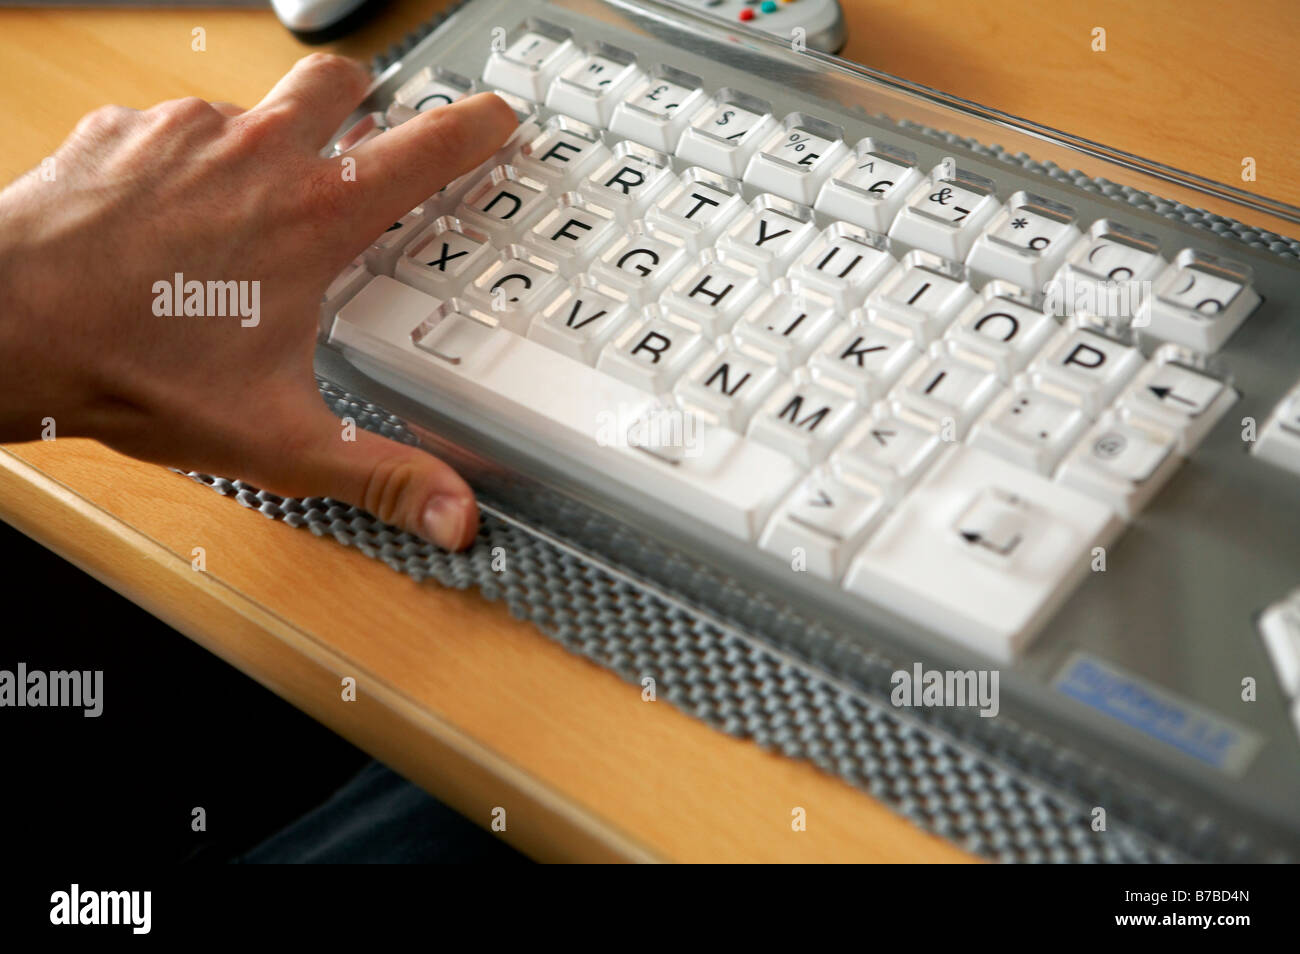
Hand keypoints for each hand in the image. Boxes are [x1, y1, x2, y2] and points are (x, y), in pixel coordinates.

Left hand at [0, 54, 517, 549]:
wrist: (4, 328)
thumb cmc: (134, 371)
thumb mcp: (280, 438)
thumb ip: (379, 474)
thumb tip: (453, 514)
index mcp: (316, 217)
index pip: (428, 146)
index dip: (477, 127)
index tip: (496, 120)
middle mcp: (258, 154)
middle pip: (341, 86)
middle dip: (362, 108)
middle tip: (358, 151)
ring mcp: (185, 132)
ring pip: (253, 106)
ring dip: (267, 142)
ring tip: (251, 208)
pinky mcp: (122, 131)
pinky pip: (175, 124)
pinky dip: (188, 159)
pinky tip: (171, 219)